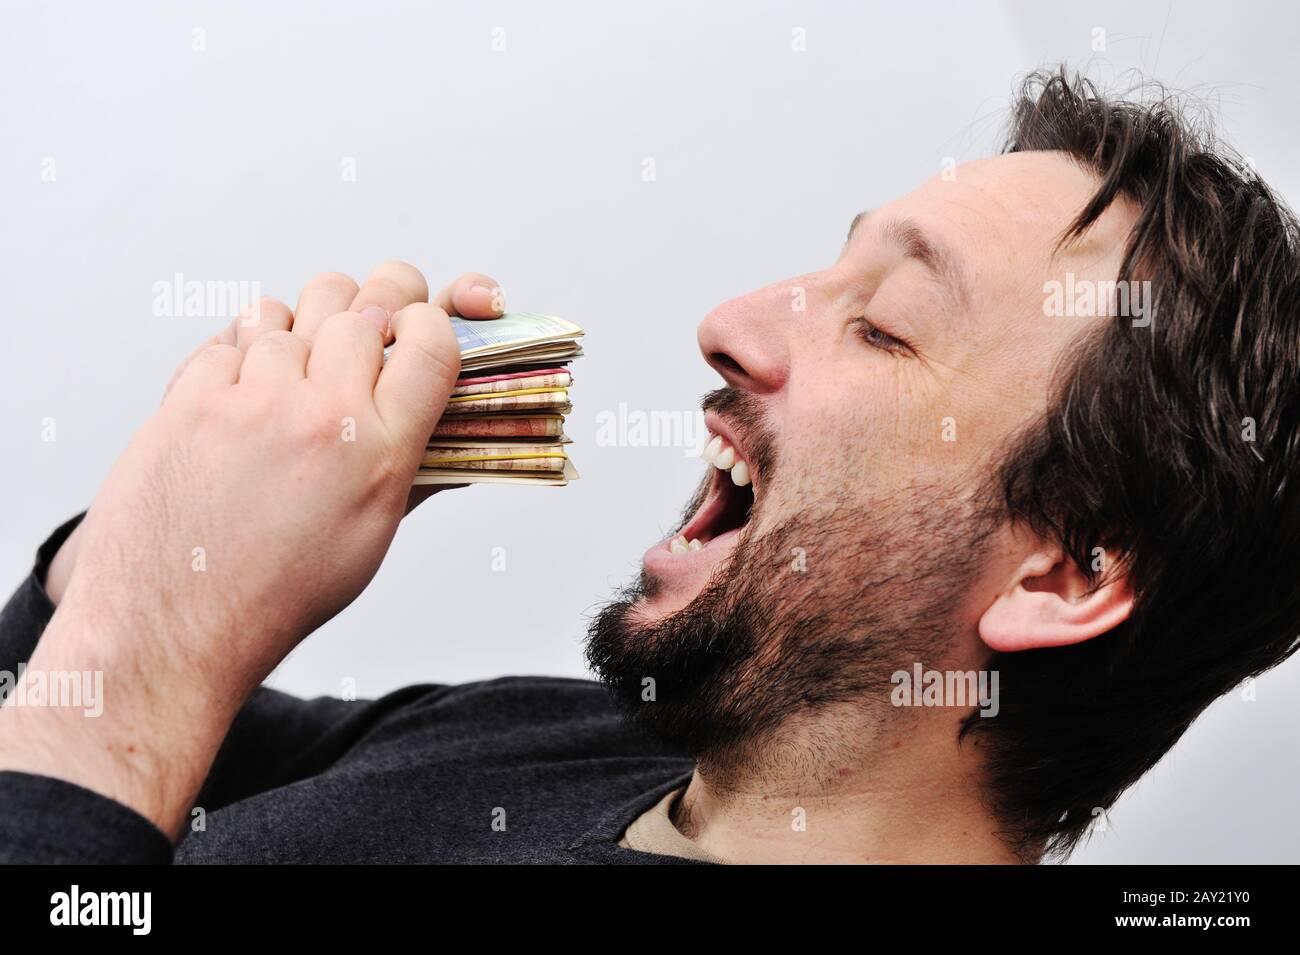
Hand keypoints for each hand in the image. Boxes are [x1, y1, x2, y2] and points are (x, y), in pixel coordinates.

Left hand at [43, 264, 500, 602]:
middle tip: (364, 320)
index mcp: (381, 453)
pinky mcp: (192, 400)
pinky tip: (242, 391)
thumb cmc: (277, 590)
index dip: (430, 321)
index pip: (431, 342)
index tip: (418, 327)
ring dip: (297, 330)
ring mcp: (253, 402)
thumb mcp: (372, 537)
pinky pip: (227, 338)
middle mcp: (323, 417)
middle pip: (362, 306)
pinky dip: (239, 353)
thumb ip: (417, 473)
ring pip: (289, 312)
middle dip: (369, 304)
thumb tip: (461, 442)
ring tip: (294, 366)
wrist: (175, 624)